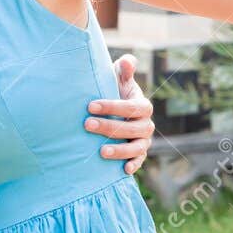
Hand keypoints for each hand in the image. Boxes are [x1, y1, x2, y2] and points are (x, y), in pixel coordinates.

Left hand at [85, 53, 155, 174]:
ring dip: (120, 150)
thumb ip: (123, 70)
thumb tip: (127, 62)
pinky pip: (139, 161)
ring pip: (136, 147)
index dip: (112, 107)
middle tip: (86, 124)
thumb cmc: (114, 93)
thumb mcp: (118, 79)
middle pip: (131, 128)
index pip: (131, 107)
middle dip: (109, 127)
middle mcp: (146, 125)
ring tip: (101, 151)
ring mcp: (143, 141)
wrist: (114, 114)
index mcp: (143, 106)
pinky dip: (133, 165)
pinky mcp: (139, 155)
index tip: (90, 106)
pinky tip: (123, 170)